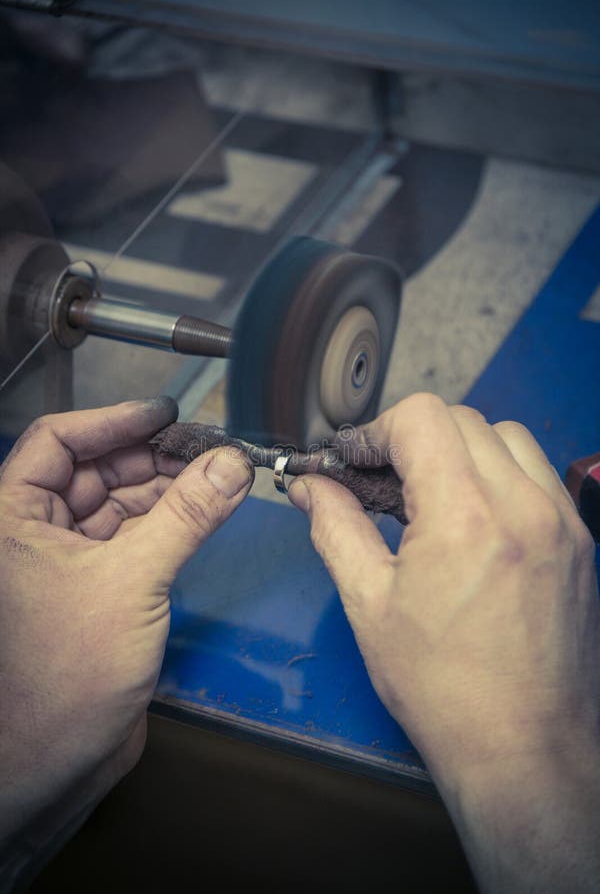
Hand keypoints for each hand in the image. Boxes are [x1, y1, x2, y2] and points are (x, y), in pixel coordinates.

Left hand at [0, 397, 252, 884]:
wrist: (59, 757)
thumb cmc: (68, 672)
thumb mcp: (132, 580)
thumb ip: (185, 517)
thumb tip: (231, 464)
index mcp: (15, 517)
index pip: (59, 442)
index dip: (114, 420)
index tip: (167, 412)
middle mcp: (38, 531)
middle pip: (98, 470)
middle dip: (153, 456)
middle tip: (210, 448)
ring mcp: (71, 559)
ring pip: (122, 503)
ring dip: (169, 488)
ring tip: (219, 474)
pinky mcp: (102, 586)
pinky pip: (138, 536)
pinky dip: (172, 521)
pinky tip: (206, 509)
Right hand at [288, 393, 599, 892]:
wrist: (523, 748)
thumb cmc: (445, 690)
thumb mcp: (370, 604)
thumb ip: (335, 527)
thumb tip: (310, 487)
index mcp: (466, 517)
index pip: (421, 419)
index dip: (374, 432)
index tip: (351, 460)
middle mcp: (524, 506)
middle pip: (461, 420)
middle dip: (410, 439)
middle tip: (377, 482)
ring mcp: (560, 521)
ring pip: (506, 439)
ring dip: (459, 450)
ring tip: (426, 497)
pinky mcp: (578, 541)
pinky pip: (537, 475)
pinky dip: (498, 475)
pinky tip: (470, 518)